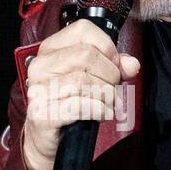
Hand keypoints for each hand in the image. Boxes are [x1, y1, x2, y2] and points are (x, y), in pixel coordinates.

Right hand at [21, 21, 140, 169]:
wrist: (47, 139)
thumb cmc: (69, 104)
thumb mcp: (90, 78)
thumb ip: (113, 66)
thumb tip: (131, 64)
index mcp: (50, 49)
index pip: (83, 30)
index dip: (107, 46)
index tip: (114, 64)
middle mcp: (41, 66)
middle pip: (87, 55)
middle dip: (109, 74)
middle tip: (111, 89)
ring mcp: (39, 91)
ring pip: (85, 81)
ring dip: (106, 95)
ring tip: (107, 103)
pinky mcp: (43, 114)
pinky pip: (80, 106)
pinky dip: (99, 110)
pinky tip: (103, 114)